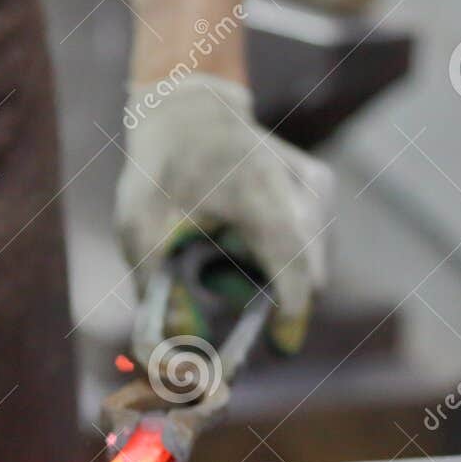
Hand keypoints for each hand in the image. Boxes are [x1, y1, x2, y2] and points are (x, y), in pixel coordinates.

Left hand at [116, 75, 334, 351]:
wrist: (187, 112)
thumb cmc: (159, 172)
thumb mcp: (139, 229)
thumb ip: (159, 291)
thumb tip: (183, 347)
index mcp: (258, 190)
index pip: (293, 262)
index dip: (291, 312)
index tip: (279, 348)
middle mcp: (299, 184)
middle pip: (306, 270)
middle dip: (270, 297)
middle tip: (219, 290)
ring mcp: (317, 184)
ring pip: (308, 260)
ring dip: (267, 271)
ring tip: (220, 244)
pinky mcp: (321, 187)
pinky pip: (308, 244)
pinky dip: (274, 253)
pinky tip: (240, 231)